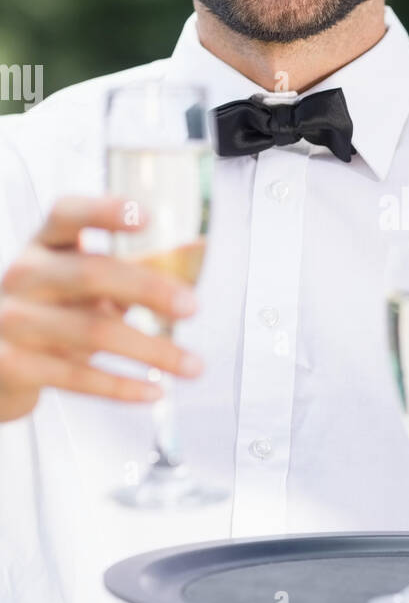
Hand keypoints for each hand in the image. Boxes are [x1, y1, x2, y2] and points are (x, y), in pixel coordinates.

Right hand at [0, 195, 202, 422]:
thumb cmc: (52, 312)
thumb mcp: (79, 282)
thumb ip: (129, 269)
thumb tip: (197, 251)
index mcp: (43, 245)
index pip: (67, 214)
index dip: (105, 211)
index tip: (147, 217)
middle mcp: (24, 275)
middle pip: (90, 273)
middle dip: (149, 290)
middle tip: (192, 307)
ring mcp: (13, 320)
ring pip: (93, 331)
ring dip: (152, 351)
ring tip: (193, 365)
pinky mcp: (13, 364)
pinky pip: (77, 377)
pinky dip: (123, 387)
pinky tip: (156, 391)